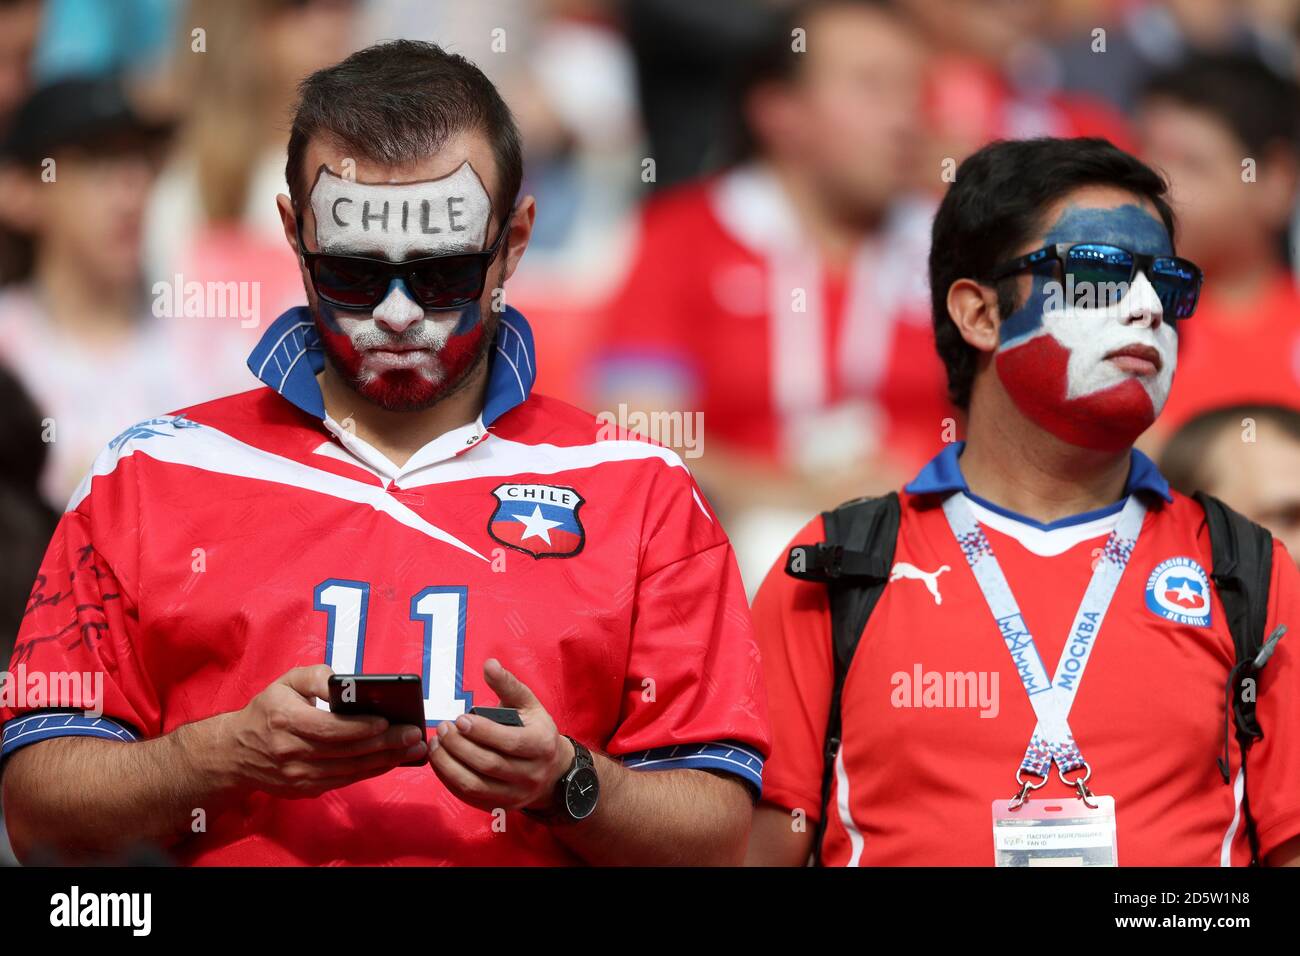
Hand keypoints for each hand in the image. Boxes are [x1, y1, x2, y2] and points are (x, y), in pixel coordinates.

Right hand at [217, 665, 427, 798]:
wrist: (233, 754)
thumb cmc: (267, 710)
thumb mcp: (286, 682)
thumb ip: (316, 677)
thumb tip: (344, 684)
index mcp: (285, 721)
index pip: (329, 728)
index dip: (360, 727)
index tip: (387, 720)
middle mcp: (291, 752)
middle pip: (346, 751)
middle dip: (385, 743)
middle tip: (415, 735)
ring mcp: (298, 776)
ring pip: (350, 770)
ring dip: (385, 760)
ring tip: (413, 749)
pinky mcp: (305, 789)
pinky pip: (344, 781)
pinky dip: (370, 771)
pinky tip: (391, 760)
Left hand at [428, 658, 573, 813]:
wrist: (553, 771)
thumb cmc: (536, 731)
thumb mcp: (530, 705)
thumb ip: (508, 685)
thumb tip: (489, 664)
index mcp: (541, 746)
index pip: (509, 742)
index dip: (482, 731)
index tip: (460, 718)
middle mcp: (531, 774)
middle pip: (489, 764)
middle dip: (460, 746)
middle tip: (443, 729)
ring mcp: (516, 795)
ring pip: (476, 785)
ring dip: (449, 765)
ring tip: (436, 745)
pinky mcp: (500, 807)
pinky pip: (469, 797)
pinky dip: (449, 780)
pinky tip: (440, 762)